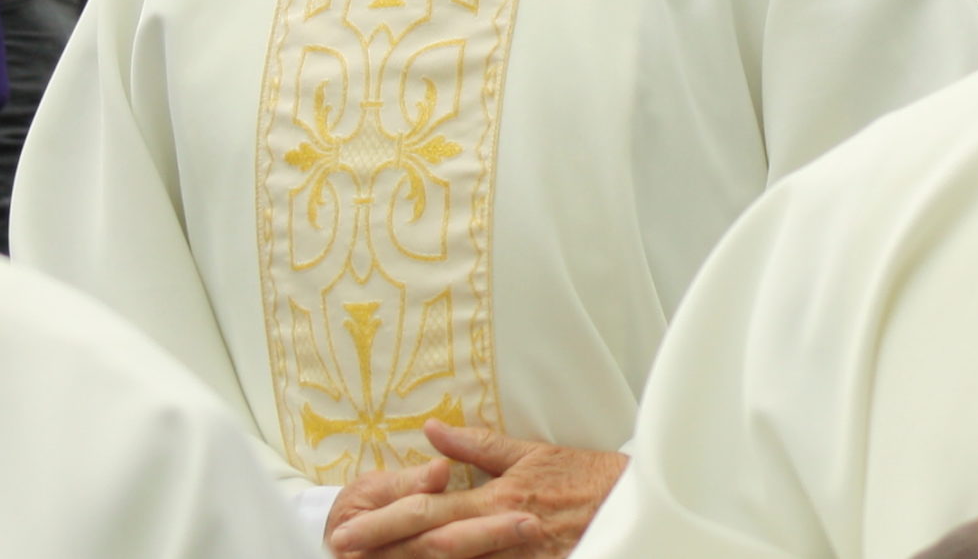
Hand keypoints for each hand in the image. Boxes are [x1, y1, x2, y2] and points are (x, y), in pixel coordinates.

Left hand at [326, 421, 625, 558]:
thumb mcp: (530, 452)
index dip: (384, 522)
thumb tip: (431, 431)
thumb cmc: (583, 475)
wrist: (635, 506)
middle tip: (342, 552)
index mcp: (494, 499)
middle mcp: (499, 534)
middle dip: (383, 552)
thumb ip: (478, 445)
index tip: (347, 530)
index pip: (428, 512)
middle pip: (430, 549)